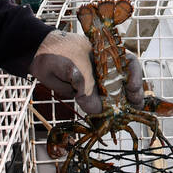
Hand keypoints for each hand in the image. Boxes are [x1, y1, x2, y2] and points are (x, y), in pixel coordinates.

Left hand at [29, 31, 144, 114]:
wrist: (38, 56)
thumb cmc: (60, 53)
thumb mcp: (77, 67)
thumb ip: (88, 88)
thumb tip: (98, 110)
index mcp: (108, 54)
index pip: (130, 63)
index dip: (135, 75)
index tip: (133, 88)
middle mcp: (106, 68)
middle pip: (125, 82)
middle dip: (132, 96)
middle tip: (133, 108)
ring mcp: (97, 82)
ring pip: (114, 96)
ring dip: (120, 107)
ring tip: (123, 118)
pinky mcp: (86, 94)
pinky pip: (99, 105)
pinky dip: (104, 113)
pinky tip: (107, 119)